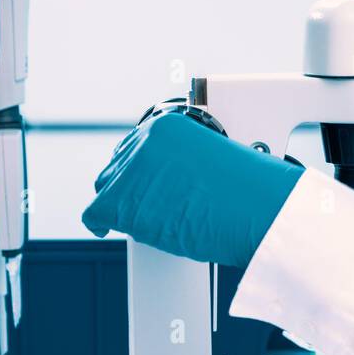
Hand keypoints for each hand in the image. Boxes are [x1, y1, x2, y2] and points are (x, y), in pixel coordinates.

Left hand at [81, 112, 303, 267]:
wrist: (257, 210)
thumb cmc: (247, 191)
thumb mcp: (211, 161)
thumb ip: (182, 163)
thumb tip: (168, 182)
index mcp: (167, 124)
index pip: (136, 146)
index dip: (140, 171)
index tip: (143, 183)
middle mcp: (143, 140)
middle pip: (118, 166)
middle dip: (128, 187)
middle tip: (146, 205)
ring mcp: (130, 170)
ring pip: (106, 189)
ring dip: (120, 205)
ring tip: (146, 219)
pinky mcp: (120, 201)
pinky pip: (96, 214)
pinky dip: (100, 224)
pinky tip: (105, 229)